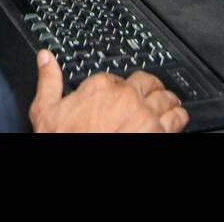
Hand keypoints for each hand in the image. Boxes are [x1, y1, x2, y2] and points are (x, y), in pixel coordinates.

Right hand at [28, 50, 188, 132]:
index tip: (117, 92)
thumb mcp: (46, 110)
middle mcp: (126, 96)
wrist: (78, 165)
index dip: (116, 85)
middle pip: (146, 82)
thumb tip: (45, 57)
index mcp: (100, 86)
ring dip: (167, 99)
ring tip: (168, 101)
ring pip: (165, 98)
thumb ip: (48, 81)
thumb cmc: (64, 141)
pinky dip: (179, 116)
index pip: (116, 76)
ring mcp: (145, 115)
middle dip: (148, 86)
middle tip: (149, 91)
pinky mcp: (159, 132)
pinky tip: (177, 117)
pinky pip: (177, 118)